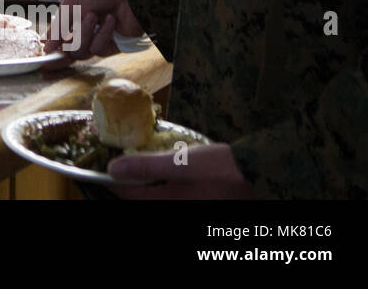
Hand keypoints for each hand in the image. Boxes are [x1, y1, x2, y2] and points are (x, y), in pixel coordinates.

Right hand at [41, 0, 142, 66]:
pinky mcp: (112, 47)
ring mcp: (97, 41)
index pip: (58, 42)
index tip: (44, 57)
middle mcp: (83, 34)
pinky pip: (99, 49)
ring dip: (85, 33)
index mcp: (71, 22)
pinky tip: (110, 19)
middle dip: (69, 40)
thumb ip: (58, 26)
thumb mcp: (71, 3)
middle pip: (68, 51)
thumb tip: (46, 48)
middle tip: (71, 29)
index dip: (52, 51)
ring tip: (94, 16)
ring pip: (81, 52)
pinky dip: (103, 34)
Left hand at [109, 143, 254, 198]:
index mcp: (166, 205)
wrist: (257, 175)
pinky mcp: (195, 203)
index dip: (116, 176)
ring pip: (156, 196)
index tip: (110, 159)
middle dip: (132, 180)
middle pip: (140, 198)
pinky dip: (164, 184)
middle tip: (129, 157)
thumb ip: (145, 166)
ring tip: (150, 161)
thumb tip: (112, 168)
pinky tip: (169, 170)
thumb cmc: (218, 169)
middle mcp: (173, 210)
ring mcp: (186, 207)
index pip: (127, 194)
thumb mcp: (179, 163)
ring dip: (148, 181)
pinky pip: (170, 196)